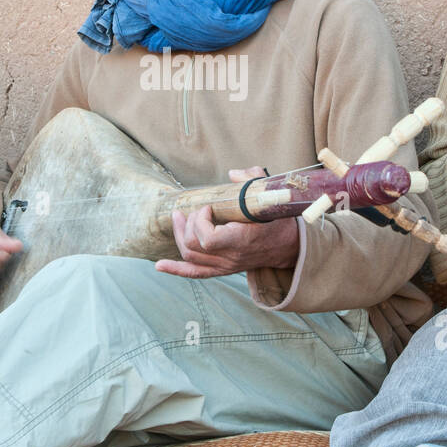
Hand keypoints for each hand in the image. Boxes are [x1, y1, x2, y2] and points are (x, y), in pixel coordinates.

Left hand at [156, 167, 299, 278]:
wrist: (287, 246)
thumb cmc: (277, 220)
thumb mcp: (270, 196)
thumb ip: (253, 180)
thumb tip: (232, 173)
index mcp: (242, 240)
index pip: (208, 240)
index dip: (200, 221)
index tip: (208, 207)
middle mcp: (231, 257)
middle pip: (194, 247)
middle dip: (188, 224)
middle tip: (194, 210)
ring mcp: (225, 266)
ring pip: (190, 257)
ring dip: (179, 236)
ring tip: (178, 218)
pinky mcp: (222, 269)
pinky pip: (195, 273)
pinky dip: (176, 269)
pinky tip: (160, 266)